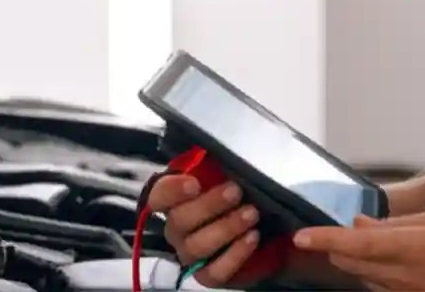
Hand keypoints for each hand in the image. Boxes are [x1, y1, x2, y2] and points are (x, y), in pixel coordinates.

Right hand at [146, 174, 262, 286]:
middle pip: (179, 221)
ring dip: (225, 228)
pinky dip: (234, 255)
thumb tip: (224, 149)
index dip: (171, 190)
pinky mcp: (208, 275)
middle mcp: (178, 228)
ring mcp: (190, 254)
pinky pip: (214, 271)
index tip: (194, 183)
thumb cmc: (241, 194)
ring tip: (251, 214)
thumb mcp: (231, 173)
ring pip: (196, 246)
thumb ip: (222, 163)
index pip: (159, 196)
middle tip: (236, 191)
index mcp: (177, 200)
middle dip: (209, 205)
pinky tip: (252, 238)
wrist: (266, 229)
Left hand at [292, 208, 424, 291]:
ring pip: (360, 276)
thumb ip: (399, 224)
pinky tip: (384, 259)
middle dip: (334, 246)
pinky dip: (369, 271)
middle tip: (332, 228)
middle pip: (350, 263)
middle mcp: (403, 275)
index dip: (327, 240)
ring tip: (359, 242)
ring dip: (350, 258)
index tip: (302, 236)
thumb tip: (360, 224)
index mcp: (415, 248)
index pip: (359, 245)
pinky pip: (376, 286)